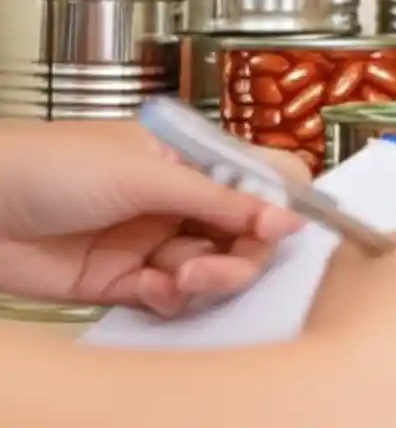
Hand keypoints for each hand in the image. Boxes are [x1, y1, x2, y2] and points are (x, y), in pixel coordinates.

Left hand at [0, 120, 308, 315]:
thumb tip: (289, 217)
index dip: (279, 203)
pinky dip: (174, 299)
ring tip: (183, 278)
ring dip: (210, 278)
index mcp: (190, 157)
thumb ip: (221, 201)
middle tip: (222, 263)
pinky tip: (155, 289)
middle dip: (244, 253)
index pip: (262, 178)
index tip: (278, 227)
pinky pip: (176, 297)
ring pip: (216, 268)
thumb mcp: (146, 175)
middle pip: (248, 233)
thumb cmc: (45, 165)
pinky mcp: (129, 280)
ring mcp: (156, 240)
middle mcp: (180, 199)